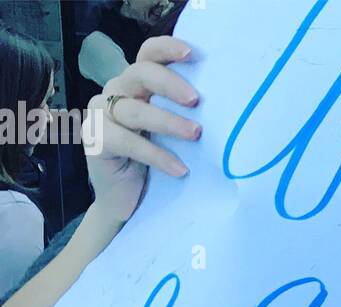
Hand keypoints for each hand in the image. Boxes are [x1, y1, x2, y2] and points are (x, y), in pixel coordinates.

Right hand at [86, 35, 200, 229]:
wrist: (126, 203)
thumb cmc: (155, 166)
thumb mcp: (173, 137)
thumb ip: (184, 116)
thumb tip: (225, 110)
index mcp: (136, 85)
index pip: (147, 55)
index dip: (166, 49)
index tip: (192, 53)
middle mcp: (116, 92)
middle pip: (140, 73)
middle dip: (170, 84)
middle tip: (196, 101)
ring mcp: (102, 114)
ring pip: (134, 109)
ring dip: (168, 122)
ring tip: (195, 135)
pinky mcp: (96, 139)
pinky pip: (127, 142)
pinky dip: (156, 155)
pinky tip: (179, 169)